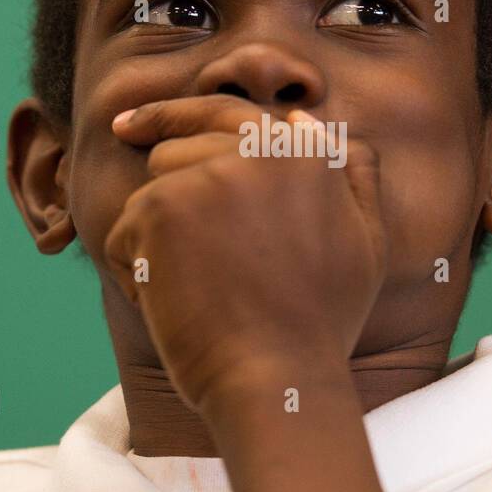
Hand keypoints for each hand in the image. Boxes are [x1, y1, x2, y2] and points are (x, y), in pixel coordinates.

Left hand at [104, 94, 387, 414]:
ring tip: (200, 292)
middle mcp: (258, 147)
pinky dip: (137, 272)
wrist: (281, 379)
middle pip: (178, 148)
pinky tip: (178, 305)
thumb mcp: (367, 244)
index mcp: (304, 151)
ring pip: (149, 192)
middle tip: (184, 257)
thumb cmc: (322, 325)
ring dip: (159, 242)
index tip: (128, 124)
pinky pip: (125, 230)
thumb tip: (306, 120)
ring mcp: (207, 173)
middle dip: (174, 200)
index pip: (226, 112)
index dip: (172, 116)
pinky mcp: (162, 206)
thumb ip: (349, 176)